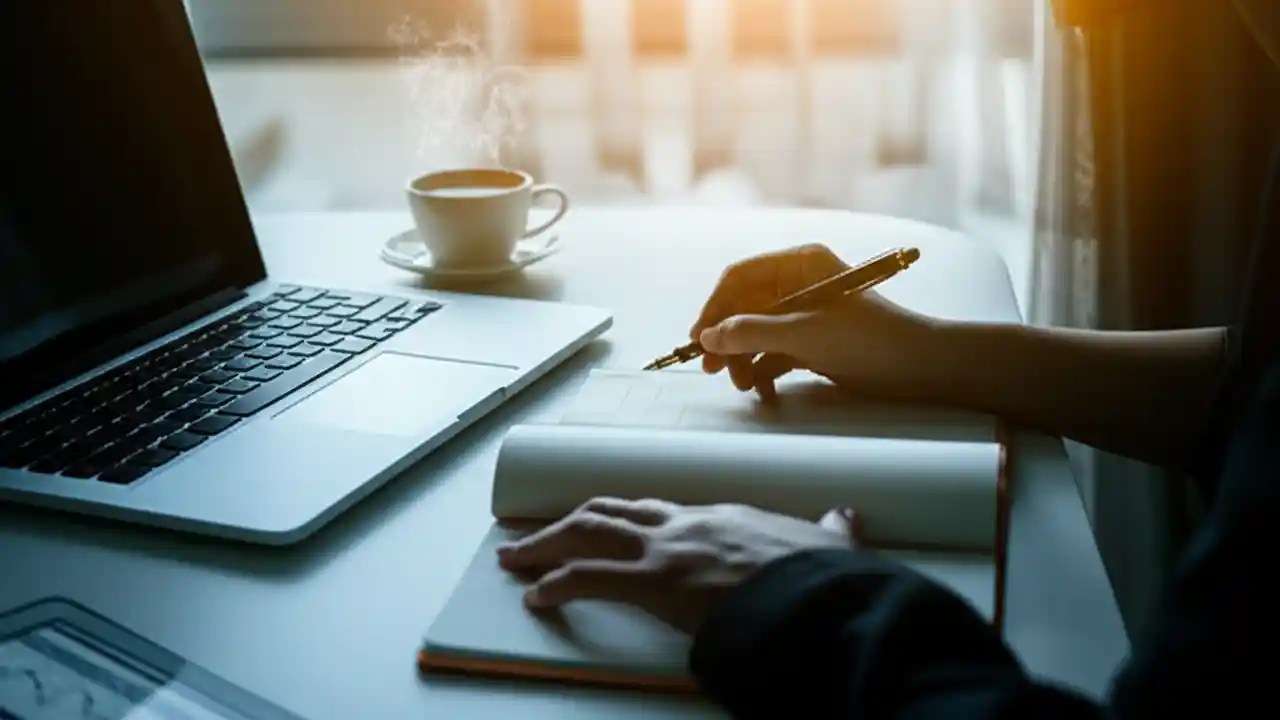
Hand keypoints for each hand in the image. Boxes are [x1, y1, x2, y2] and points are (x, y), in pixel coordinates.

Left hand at [496, 498, 861, 634]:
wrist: (818, 592)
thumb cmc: (823, 576)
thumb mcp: (828, 545)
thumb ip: (829, 532)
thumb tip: (845, 519)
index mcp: (720, 518)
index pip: (659, 512)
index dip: (626, 520)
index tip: (609, 527)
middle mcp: (684, 524)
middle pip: (610, 512)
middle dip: (569, 522)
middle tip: (536, 536)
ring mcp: (665, 549)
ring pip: (587, 533)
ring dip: (546, 544)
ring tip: (516, 558)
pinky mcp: (652, 582)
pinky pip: (589, 578)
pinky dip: (556, 583)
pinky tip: (536, 594)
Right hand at [691, 243, 942, 399]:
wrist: (919, 367)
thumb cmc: (868, 339)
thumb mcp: (804, 334)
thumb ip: (752, 333)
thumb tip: (709, 337)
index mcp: (800, 264)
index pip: (740, 277)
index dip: (716, 306)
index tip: (699, 339)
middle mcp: (800, 284)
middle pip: (745, 307)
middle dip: (727, 338)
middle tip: (711, 369)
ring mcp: (806, 314)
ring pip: (756, 333)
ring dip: (744, 359)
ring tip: (742, 385)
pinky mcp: (813, 342)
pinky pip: (774, 353)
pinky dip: (764, 371)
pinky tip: (763, 391)